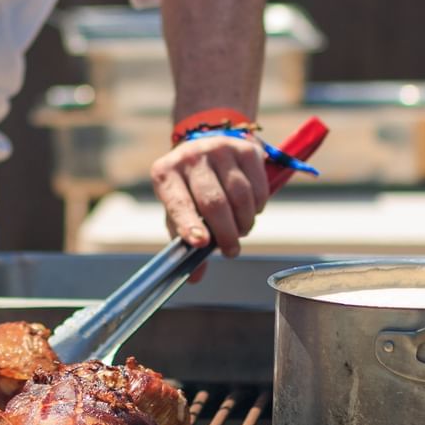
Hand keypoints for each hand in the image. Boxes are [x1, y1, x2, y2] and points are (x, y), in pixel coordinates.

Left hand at [151, 134, 269, 278]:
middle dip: (226, 233)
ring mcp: (219, 149)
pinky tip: (250, 210)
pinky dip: (257, 206)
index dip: (189, 224)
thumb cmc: (188, 188)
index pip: (178, 203)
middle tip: (231, 251)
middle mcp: (190, 157)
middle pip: (214, 202)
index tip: (200, 243)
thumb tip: (195, 277)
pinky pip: (259, 186)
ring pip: (240, 195)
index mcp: (165, 174)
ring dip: (244, 222)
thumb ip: (185, 241)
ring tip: (240, 230)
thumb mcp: (178, 211)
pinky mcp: (245, 148)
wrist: (204, 147)